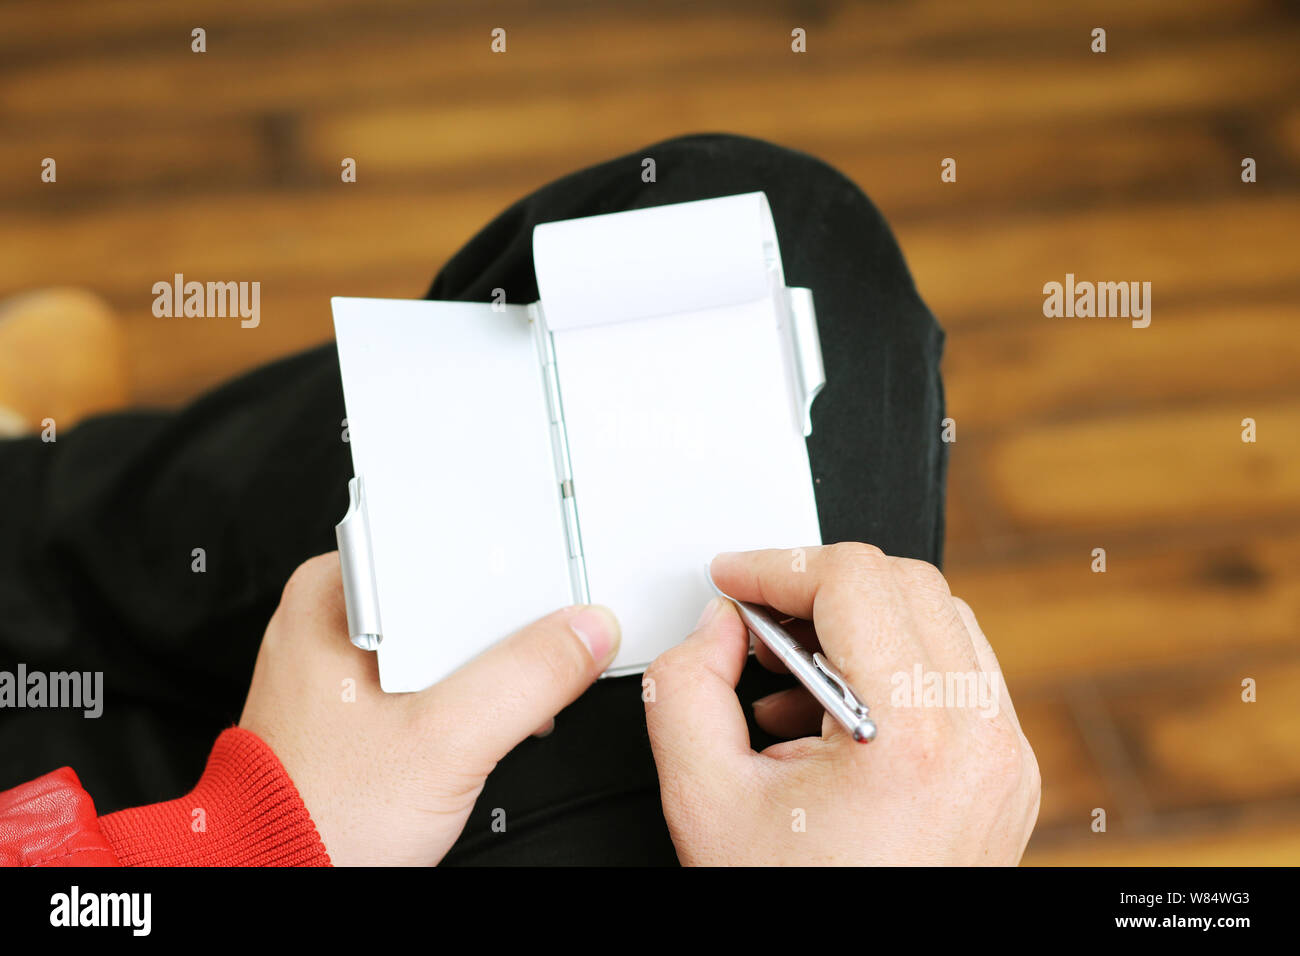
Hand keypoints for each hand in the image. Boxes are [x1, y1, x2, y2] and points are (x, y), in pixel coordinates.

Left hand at [239, 552, 619, 865]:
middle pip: (453, 585)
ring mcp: (348, 656)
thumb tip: (587, 632)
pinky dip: (474, 688)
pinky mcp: (364, 696)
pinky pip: (438, 666)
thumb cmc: (316, 815)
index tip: (558, 588)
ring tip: (515, 691)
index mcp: (332, 590)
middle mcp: (334, 613)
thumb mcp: (444, 740)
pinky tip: (491, 718)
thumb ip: (525, 678)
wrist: (279, 879)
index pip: (442, 541)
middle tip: (546, 646)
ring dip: (496, 660)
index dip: (511, 562)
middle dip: (508, 620)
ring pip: (450, 630)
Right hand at [643, 543, 1039, 864]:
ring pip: (937, 618)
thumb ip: (686, 686)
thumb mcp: (703, 797)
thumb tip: (717, 628)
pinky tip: (831, 713)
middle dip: (816, 586)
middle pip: (904, 583)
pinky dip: (891, 662)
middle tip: (754, 619)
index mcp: (914, 739)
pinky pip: (954, 670)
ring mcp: (1004, 755)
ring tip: (788, 677)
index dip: (778, 563)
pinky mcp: (1004, 769)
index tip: (733, 580)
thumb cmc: (798, 911)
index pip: (856, 581)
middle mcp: (980, 739)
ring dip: (856, 621)